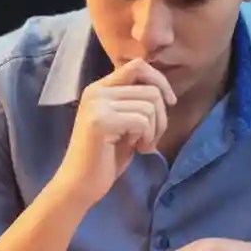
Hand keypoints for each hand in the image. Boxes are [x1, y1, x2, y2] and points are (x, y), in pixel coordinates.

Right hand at [50, 59, 176, 206]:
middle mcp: (96, 91)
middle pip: (150, 89)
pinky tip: (139, 150)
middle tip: (152, 138)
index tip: (169, 102)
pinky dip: (147, 137)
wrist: (80, 185)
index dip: (160, 81)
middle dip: (162, 116)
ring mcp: (97, 104)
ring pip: (149, 105)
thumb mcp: (125, 124)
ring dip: (155, 129)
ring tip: (143, 145)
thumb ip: (136, 103)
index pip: (138, 66)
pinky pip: (142, 120)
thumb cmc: (105, 158)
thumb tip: (162, 90)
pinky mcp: (101, 121)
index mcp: (100, 88)